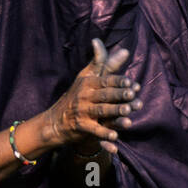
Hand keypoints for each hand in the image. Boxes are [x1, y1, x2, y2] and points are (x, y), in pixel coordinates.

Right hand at [43, 39, 142, 154]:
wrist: (56, 119)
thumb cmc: (76, 94)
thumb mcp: (87, 76)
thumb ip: (105, 63)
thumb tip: (125, 50)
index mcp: (88, 82)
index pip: (105, 80)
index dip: (118, 81)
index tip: (130, 81)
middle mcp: (85, 96)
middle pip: (105, 95)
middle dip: (118, 95)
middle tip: (132, 95)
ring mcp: (83, 112)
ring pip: (102, 111)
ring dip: (115, 112)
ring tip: (128, 114)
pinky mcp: (82, 127)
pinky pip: (95, 131)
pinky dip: (104, 134)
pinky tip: (115, 137)